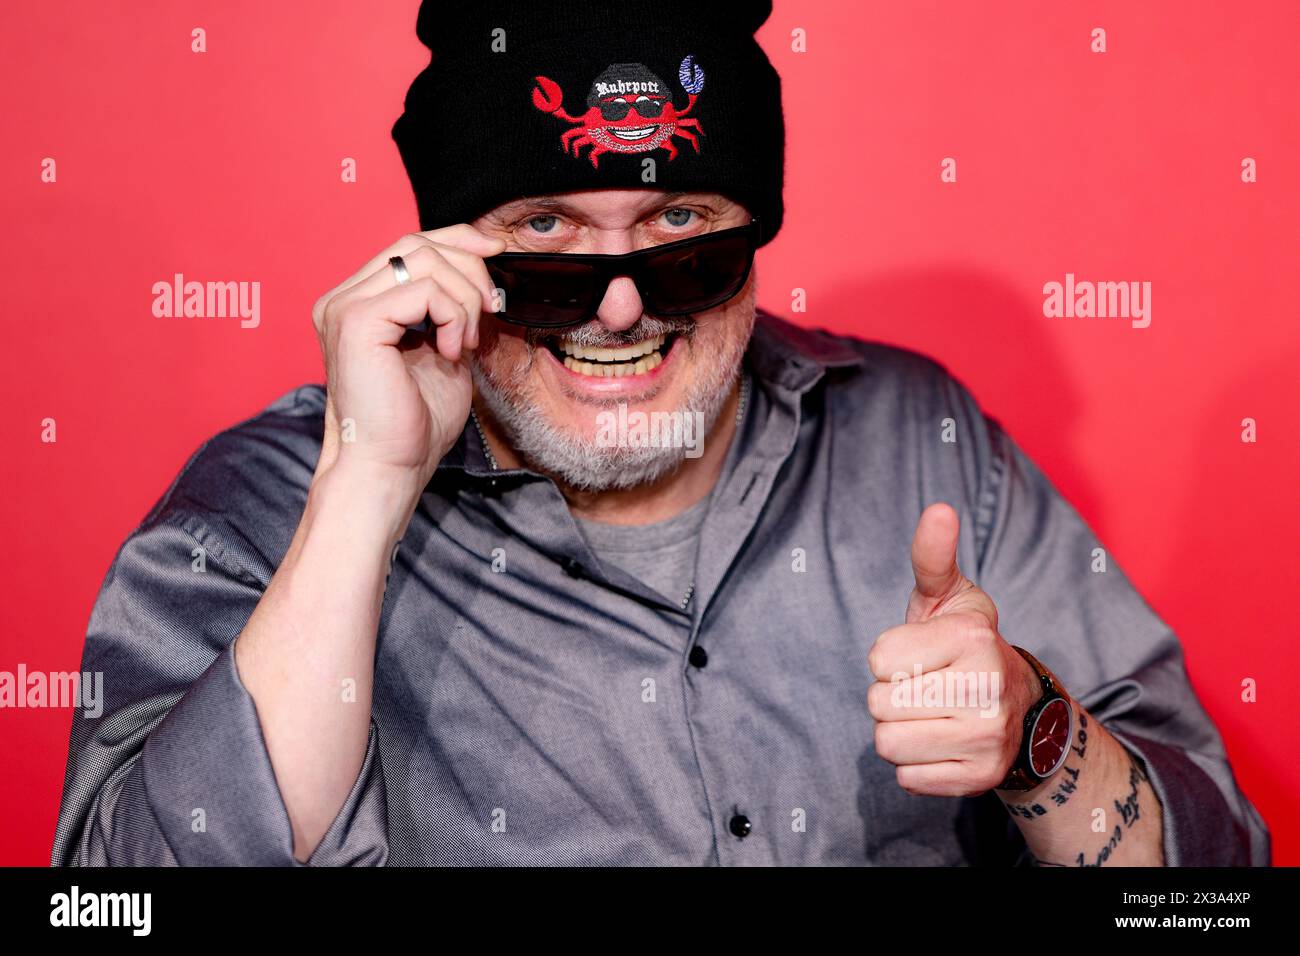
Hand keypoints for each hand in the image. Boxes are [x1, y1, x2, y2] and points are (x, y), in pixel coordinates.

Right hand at [311, 224, 505, 488]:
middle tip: (491, 310)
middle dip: (469, 268)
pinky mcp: (356, 321)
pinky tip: (453, 351)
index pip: (409, 245)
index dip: (458, 240)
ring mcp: (344, 306)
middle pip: (417, 242)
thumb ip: (452, 312)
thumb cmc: (414, 423)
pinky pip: (424, 289)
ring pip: (423, 259)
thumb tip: (484, 279)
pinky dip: (453, 316)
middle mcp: (343, 298)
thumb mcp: (444, 352)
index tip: (496, 253)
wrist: (389, 467)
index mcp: (358, 303)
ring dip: (464, 297)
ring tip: (468, 342)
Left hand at [866, 502, 1044, 795]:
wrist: (1018, 706)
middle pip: (878, 704)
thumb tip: (939, 509)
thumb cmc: (964, 644)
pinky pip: (907, 777)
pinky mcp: (980, 778)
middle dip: (890, 696)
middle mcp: (987, 688)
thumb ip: (932, 556)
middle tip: (926, 687)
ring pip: (888, 744)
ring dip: (898, 731)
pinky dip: (914, 765)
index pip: (879, 660)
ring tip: (930, 715)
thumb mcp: (948, 596)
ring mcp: (988, 737)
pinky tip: (941, 743)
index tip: (921, 655)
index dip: (889, 658)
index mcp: (973, 638)